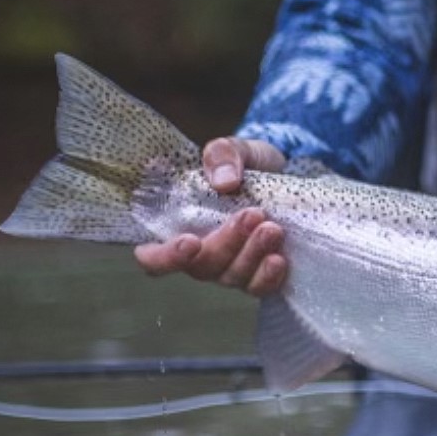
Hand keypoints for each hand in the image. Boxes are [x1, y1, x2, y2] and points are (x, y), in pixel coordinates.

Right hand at [134, 136, 287, 296]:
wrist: (283, 173)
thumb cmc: (244, 165)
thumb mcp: (233, 148)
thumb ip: (221, 154)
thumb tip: (224, 180)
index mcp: (179, 227)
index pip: (153, 257)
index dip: (165, 257)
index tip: (190, 241)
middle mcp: (201, 254)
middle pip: (201, 266)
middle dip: (226, 243)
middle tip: (252, 215)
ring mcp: (230, 268)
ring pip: (232, 276)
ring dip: (252, 254)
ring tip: (273, 228)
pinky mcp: (258, 274)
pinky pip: (259, 287)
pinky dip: (268, 276)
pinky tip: (279, 258)